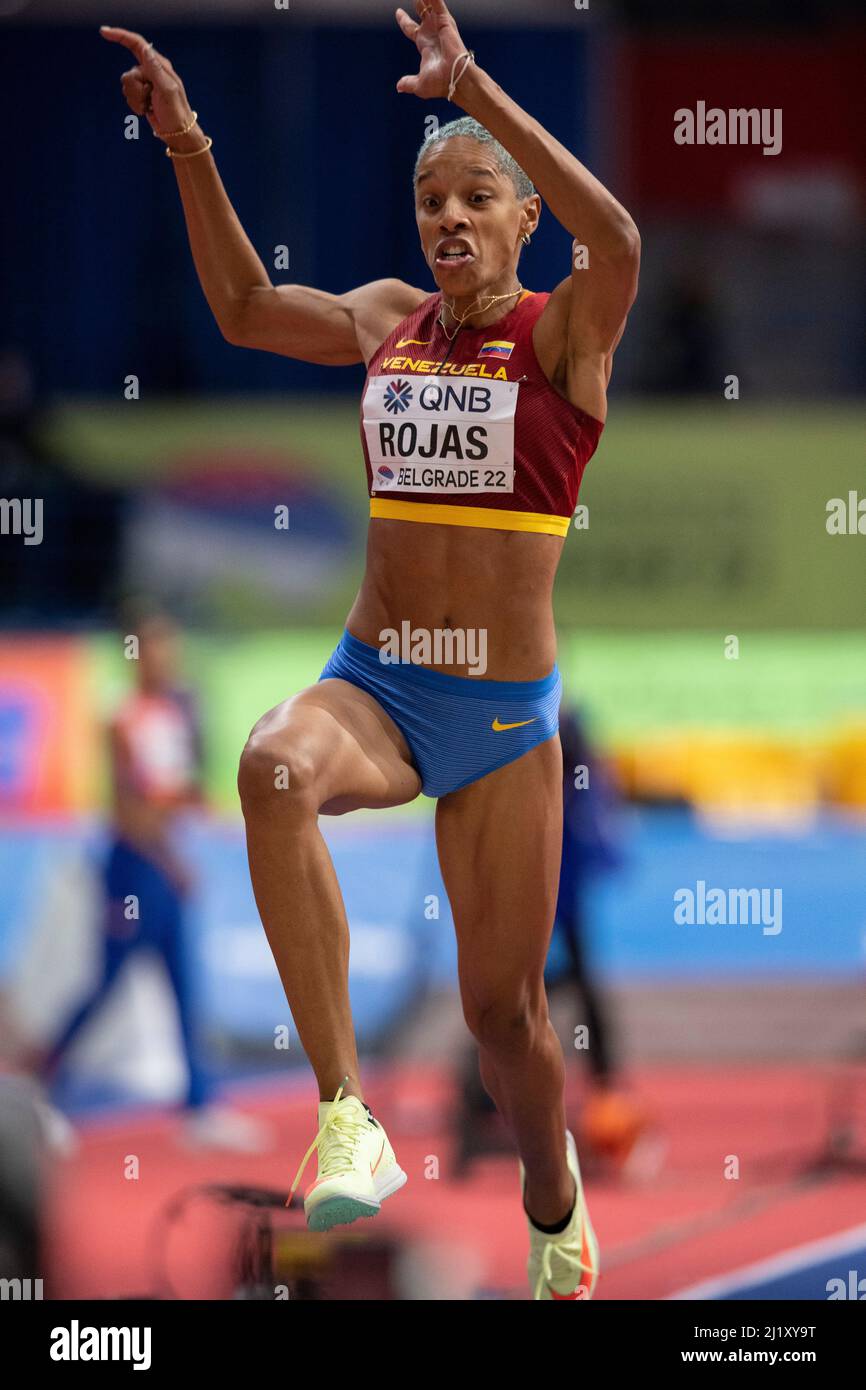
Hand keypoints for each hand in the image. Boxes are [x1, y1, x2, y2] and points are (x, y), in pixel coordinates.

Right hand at [100, 26, 195, 141]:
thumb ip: (155, 69)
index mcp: (159, 66)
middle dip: (136, 90)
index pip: (137, 44)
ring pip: (126, 86)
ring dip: (136, 99)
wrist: (178, 133)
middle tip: (150, 98)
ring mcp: (145, 84)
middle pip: (128, 74)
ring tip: (150, 105)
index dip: (120, 36)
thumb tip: (145, 48)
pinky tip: (147, 110)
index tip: (103, 32)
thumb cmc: (176, 112)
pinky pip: (128, 97)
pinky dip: (136, 106)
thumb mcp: (167, 90)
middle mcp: (151, 71)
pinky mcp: (142, 95)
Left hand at [395, 1, 469, 100]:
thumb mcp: (419, 84)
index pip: (411, 28)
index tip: (398, 12)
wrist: (455, 78)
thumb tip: (399, 87)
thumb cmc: (441, 83)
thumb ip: (408, 83)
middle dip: (418, 2)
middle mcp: (432, 33)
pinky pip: (436, 2)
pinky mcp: (445, 20)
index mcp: (425, 45)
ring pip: (430, 3)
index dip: (404, 20)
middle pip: (422, 11)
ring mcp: (439, 25)